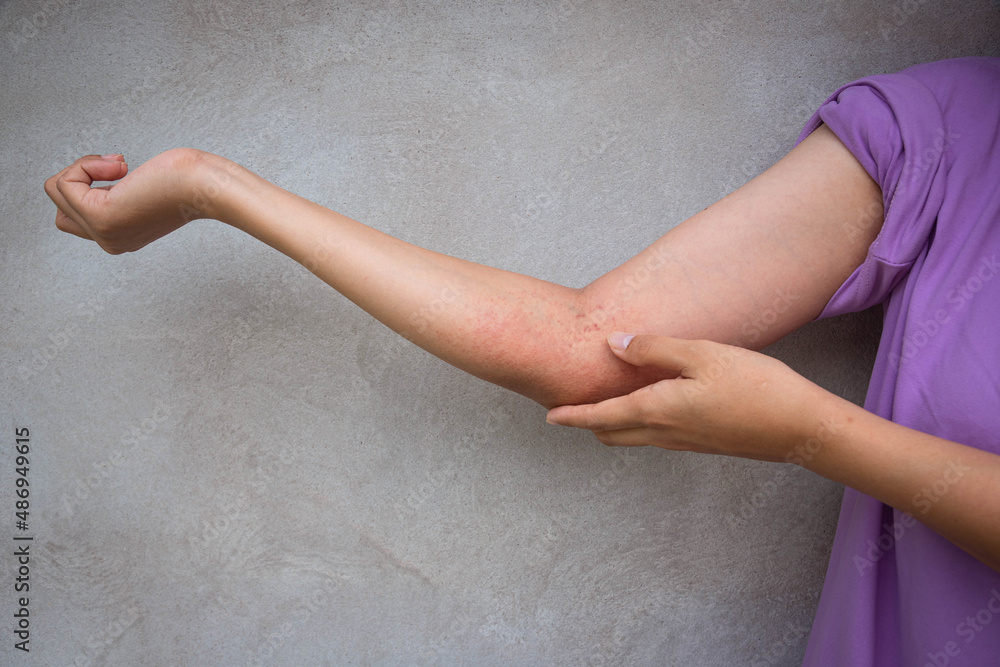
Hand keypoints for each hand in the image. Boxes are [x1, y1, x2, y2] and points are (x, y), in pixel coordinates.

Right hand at [43, 148, 209, 253]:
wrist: (207, 186)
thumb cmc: (188, 180)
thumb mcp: (141, 188)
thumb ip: (115, 193)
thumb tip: (92, 178)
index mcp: (119, 238)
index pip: (74, 212)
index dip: (89, 183)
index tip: (124, 172)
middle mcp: (109, 241)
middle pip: (60, 206)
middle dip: (78, 177)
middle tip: (119, 167)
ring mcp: (104, 232)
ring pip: (56, 191)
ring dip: (81, 167)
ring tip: (120, 165)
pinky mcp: (102, 216)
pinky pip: (63, 183)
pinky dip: (85, 165)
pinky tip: (120, 165)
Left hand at [546, 333, 844, 461]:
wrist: (800, 429)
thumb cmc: (755, 386)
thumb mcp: (702, 355)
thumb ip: (655, 348)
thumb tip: (614, 343)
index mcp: (657, 410)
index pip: (601, 416)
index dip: (572, 414)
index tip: (549, 414)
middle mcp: (665, 432)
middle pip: (612, 433)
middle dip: (586, 422)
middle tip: (567, 408)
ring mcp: (685, 442)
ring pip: (634, 438)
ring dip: (612, 425)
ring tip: (601, 406)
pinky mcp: (703, 443)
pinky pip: (656, 437)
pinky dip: (638, 425)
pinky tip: (648, 407)